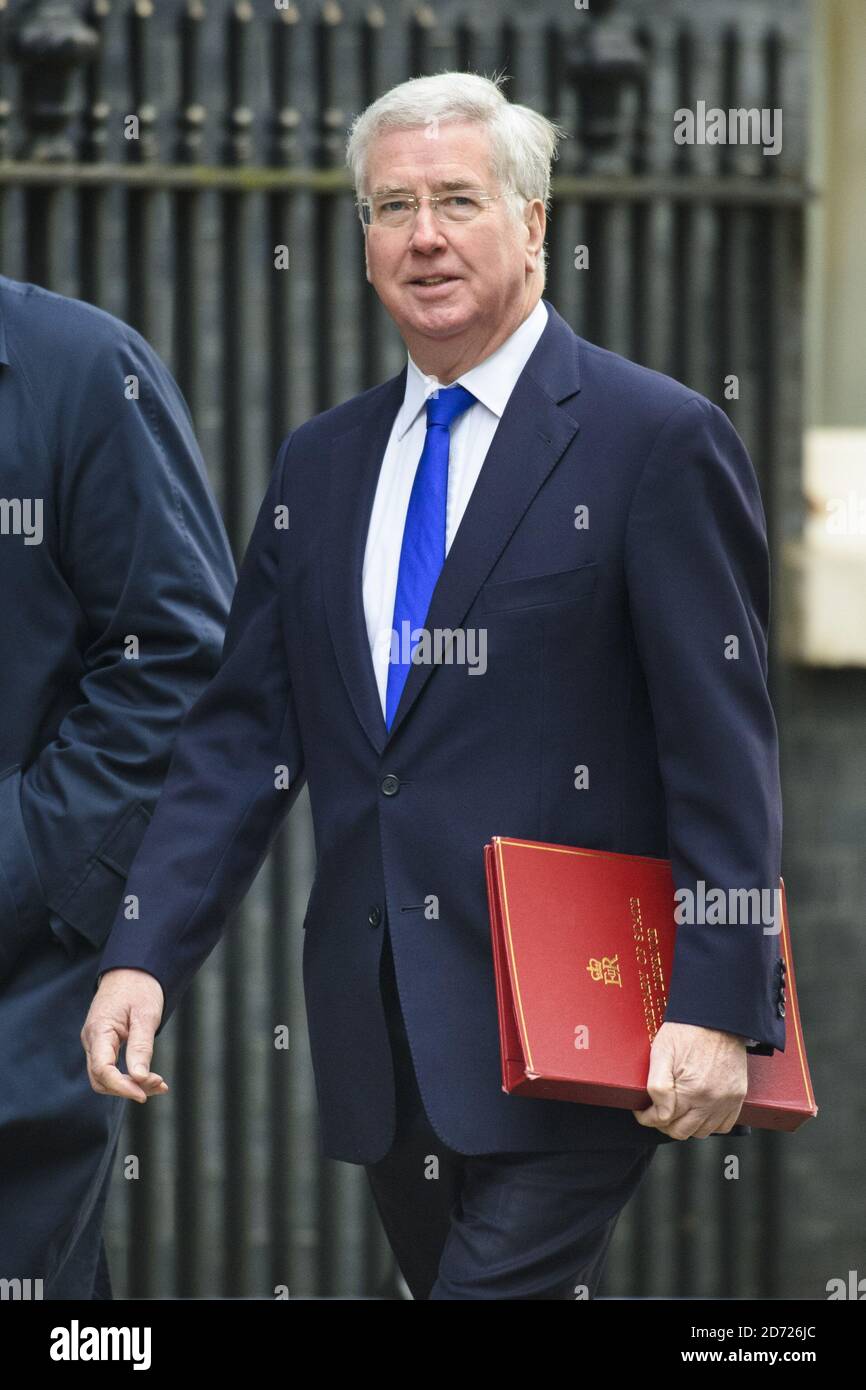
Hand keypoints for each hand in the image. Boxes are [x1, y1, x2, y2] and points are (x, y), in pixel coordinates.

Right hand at [81, 967, 168, 1103]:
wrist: (132, 969)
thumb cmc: (140, 988)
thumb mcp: (145, 1015)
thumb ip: (141, 1048)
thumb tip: (139, 1079)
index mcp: (98, 1031)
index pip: (102, 1069)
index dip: (121, 1086)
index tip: (144, 1093)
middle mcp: (91, 1039)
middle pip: (100, 1079)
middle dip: (127, 1088)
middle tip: (159, 1086)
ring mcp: (95, 1042)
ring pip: (105, 1076)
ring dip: (130, 1085)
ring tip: (160, 1084)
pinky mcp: (103, 1043)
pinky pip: (110, 1067)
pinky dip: (129, 1075)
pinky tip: (150, 1078)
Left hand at [631, 1021, 747, 1138]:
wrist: (716, 1016)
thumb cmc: (686, 1031)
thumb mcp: (661, 1053)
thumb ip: (658, 1087)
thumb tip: (659, 1113)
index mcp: (691, 1091)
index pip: (663, 1120)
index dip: (647, 1117)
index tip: (641, 1111)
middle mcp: (712, 1101)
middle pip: (682, 1131)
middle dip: (664, 1124)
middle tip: (656, 1112)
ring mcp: (727, 1101)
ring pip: (702, 1132)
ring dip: (686, 1126)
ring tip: (676, 1111)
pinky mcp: (738, 1096)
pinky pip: (724, 1126)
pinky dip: (709, 1124)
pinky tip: (698, 1112)